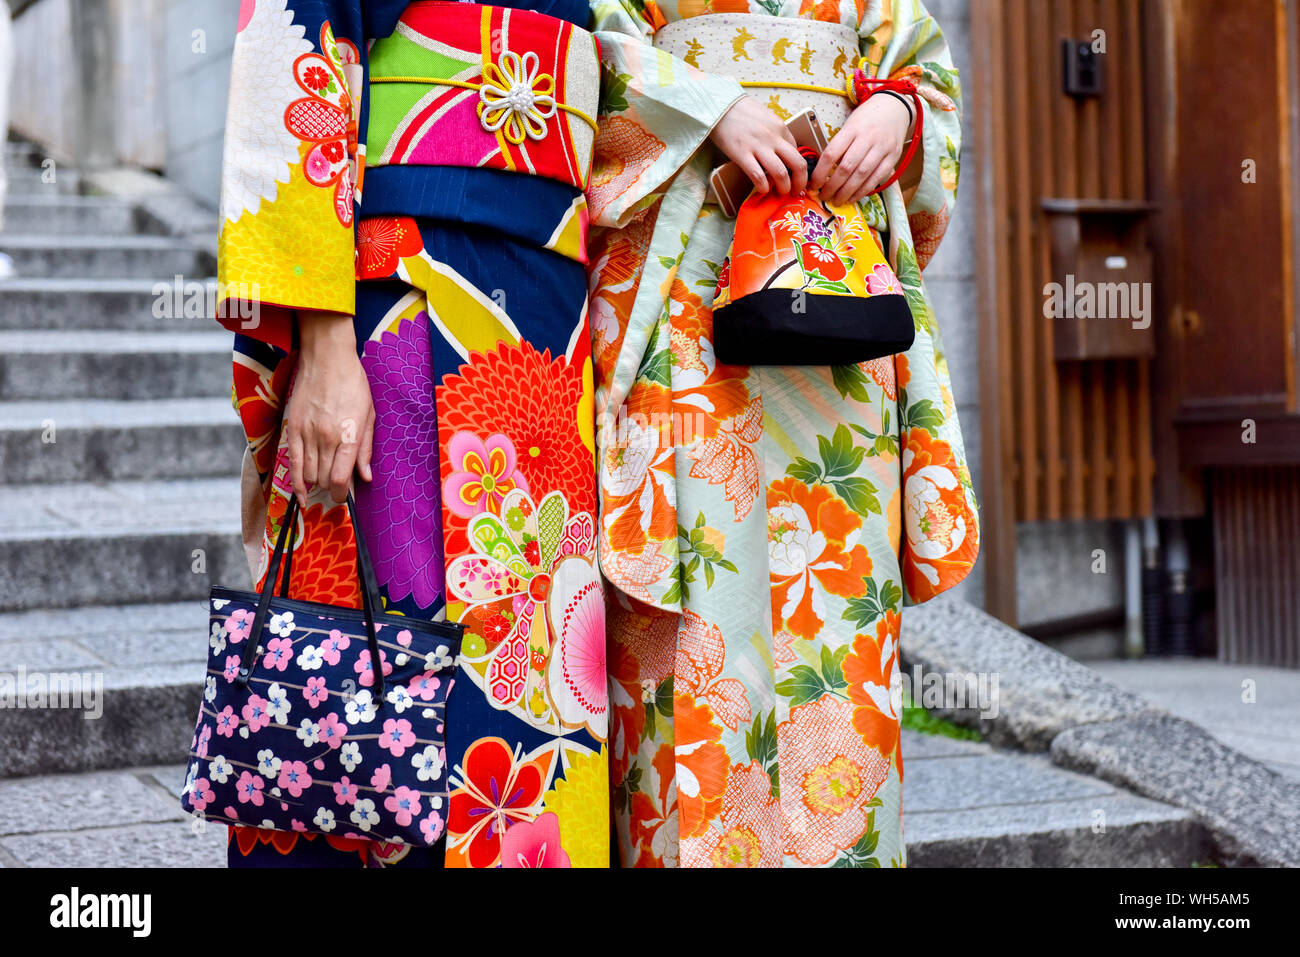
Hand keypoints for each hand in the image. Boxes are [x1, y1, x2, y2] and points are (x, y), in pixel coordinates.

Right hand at [285, 312, 374, 505]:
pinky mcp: (292, 427)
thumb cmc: (353, 384)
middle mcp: (326, 438)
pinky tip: (301, 493)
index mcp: (348, 435)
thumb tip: (365, 477)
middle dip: (331, 488)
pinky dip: (296, 481)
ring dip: (316, 483)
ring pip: (308, 473)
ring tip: (323, 481)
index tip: (344, 496)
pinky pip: (291, 462)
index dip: (341, 493)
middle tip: (337, 487)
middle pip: (323, 479)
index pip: (340, 478)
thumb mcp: (369, 415)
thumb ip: (365, 449)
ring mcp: (307, 433)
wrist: (327, 358)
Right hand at [709, 95, 808, 195]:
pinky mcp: (742, 154)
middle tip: (796, 191)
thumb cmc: (741, 111)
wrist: (720, 105)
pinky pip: (758, 176)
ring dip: (784, 187)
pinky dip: (763, 187)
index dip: (797, 168)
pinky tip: (762, 189)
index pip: (797, 152)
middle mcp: (773, 137)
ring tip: (780, 192)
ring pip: (781, 174)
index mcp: (781, 127)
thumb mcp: (766, 118)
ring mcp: (758, 146)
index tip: (794, 176)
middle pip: (798, 165)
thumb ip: (775, 134)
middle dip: (800, 182)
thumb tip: (780, 151)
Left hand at [811, 93, 912, 205]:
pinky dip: (863, 190)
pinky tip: (853, 197)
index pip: (831, 154)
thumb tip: (823, 172)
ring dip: (847, 192)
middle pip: (846, 167)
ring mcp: (882, 147)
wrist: (895, 107)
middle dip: (832, 186)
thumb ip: (840, 145)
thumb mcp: (850, 125)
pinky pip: (877, 178)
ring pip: (861, 175)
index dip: (820, 173)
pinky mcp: (893, 157)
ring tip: (837, 200)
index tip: (814, 185)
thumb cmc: (867, 118)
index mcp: (852, 128)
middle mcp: (868, 137)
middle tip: (824, 196)